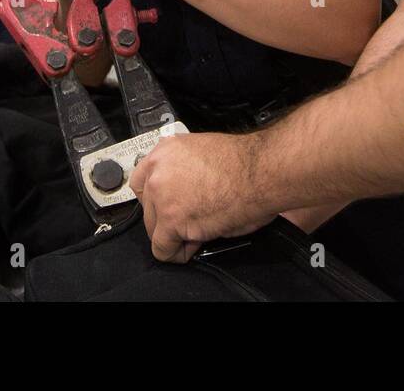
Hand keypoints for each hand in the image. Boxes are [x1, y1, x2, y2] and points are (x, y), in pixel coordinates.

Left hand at [129, 132, 275, 262]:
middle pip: (147, 207)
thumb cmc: (245, 164)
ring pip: (153, 229)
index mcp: (166, 150)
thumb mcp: (202, 154)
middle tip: (191, 220)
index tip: (169, 206)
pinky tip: (196, 244)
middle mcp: (158, 170)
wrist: (261, 172)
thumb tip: (181, 194)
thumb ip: (182, 171)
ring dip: (174, 234)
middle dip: (168, 218)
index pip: (142, 181)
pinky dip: (178, 253)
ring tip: (199, 230)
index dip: (158, 199)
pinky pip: (162, 249)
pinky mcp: (171, 219)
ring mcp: (162, 195)